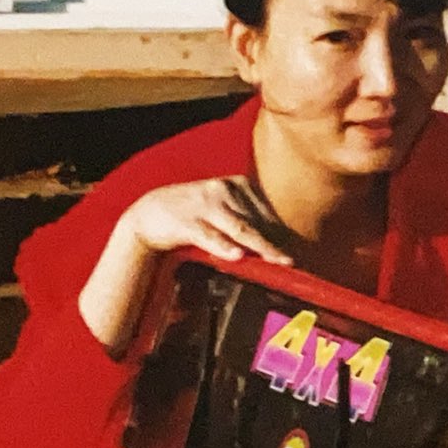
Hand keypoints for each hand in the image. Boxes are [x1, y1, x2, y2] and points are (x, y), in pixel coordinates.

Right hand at [116, 177, 291, 265]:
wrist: (150, 213)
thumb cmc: (193, 213)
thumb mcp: (222, 208)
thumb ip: (247, 219)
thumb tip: (277, 242)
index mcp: (238, 184)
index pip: (266, 214)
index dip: (282, 235)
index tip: (297, 252)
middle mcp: (224, 190)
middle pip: (257, 223)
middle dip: (275, 245)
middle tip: (292, 263)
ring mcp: (206, 205)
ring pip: (240, 229)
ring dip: (261, 247)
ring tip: (278, 261)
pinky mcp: (188, 221)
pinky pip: (210, 236)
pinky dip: (223, 246)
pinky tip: (237, 256)